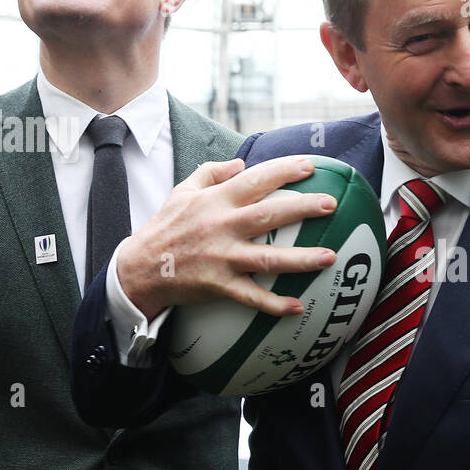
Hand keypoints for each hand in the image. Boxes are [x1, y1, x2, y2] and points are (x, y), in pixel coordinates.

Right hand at [116, 155, 337, 319]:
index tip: (310, 166)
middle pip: (269, 215)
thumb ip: (212, 172)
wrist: (139, 268)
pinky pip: (251, 297)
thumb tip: (242, 162)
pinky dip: (274, 304)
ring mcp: (222, 257)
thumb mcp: (182, 191)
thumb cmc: (165, 227)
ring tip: (330, 256)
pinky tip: (298, 307)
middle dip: (303, 208)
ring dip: (301, 259)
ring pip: (268, 258)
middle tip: (331, 204)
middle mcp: (222, 226)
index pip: (255, 180)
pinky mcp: (219, 285)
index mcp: (215, 200)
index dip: (284, 171)